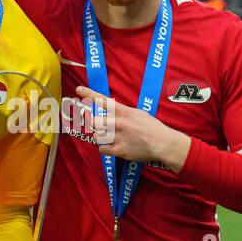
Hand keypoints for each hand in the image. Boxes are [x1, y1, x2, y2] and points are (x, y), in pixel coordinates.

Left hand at [74, 86, 190, 171]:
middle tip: (103, 128)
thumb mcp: (138, 113)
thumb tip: (113, 111)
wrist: (162, 143)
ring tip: (111, 138)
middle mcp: (118, 123)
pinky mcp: (119, 150)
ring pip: (97, 136)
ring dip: (101, 137)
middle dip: (96, 125)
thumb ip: (124, 112)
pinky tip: (112, 147)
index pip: (103, 101)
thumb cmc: (152, 127)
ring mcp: (117, 137)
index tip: (78, 90)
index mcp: (124, 112)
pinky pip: (102, 149)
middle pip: (95, 122)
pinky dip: (105, 148)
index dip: (89, 94)